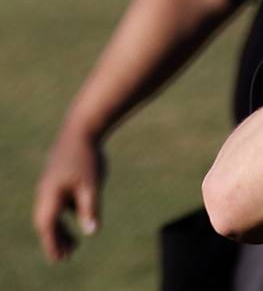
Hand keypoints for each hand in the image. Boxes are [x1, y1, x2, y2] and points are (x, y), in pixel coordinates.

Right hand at [33, 130, 106, 261]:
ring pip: (52, 214)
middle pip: (47, 223)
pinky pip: (59, 204)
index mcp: (50, 195)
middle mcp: (46, 193)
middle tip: (65, 258)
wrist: (81, 130)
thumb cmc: (86, 158)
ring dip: (60, 230)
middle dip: (55, 241)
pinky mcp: (59, 181)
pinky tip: (78, 220)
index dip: (52, 243)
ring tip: (73, 247)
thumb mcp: (91, 185)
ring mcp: (51, 186)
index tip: (58, 258)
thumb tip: (91, 231)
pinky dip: (65, 216)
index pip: (47, 226)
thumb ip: (90, 208)